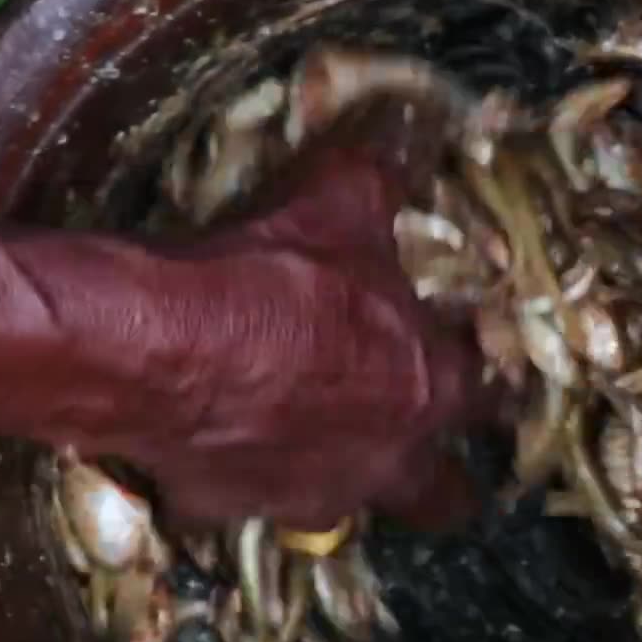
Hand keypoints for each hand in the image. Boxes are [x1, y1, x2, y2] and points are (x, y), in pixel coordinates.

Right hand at [69, 95, 496, 530]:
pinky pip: (248, 501)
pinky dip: (239, 474)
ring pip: (348, 504)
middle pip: (442, 495)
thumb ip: (383, 179)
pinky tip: (216, 436)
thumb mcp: (338, 201)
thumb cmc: (270, 275)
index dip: (482, 382)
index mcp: (430, 388)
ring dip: (338, 475)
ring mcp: (310, 496)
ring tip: (307, 435)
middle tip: (416, 442)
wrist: (152, 344)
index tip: (469, 368)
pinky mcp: (230, 511)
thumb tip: (412, 130)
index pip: (489, 398)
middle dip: (439, 477)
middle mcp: (385, 460)